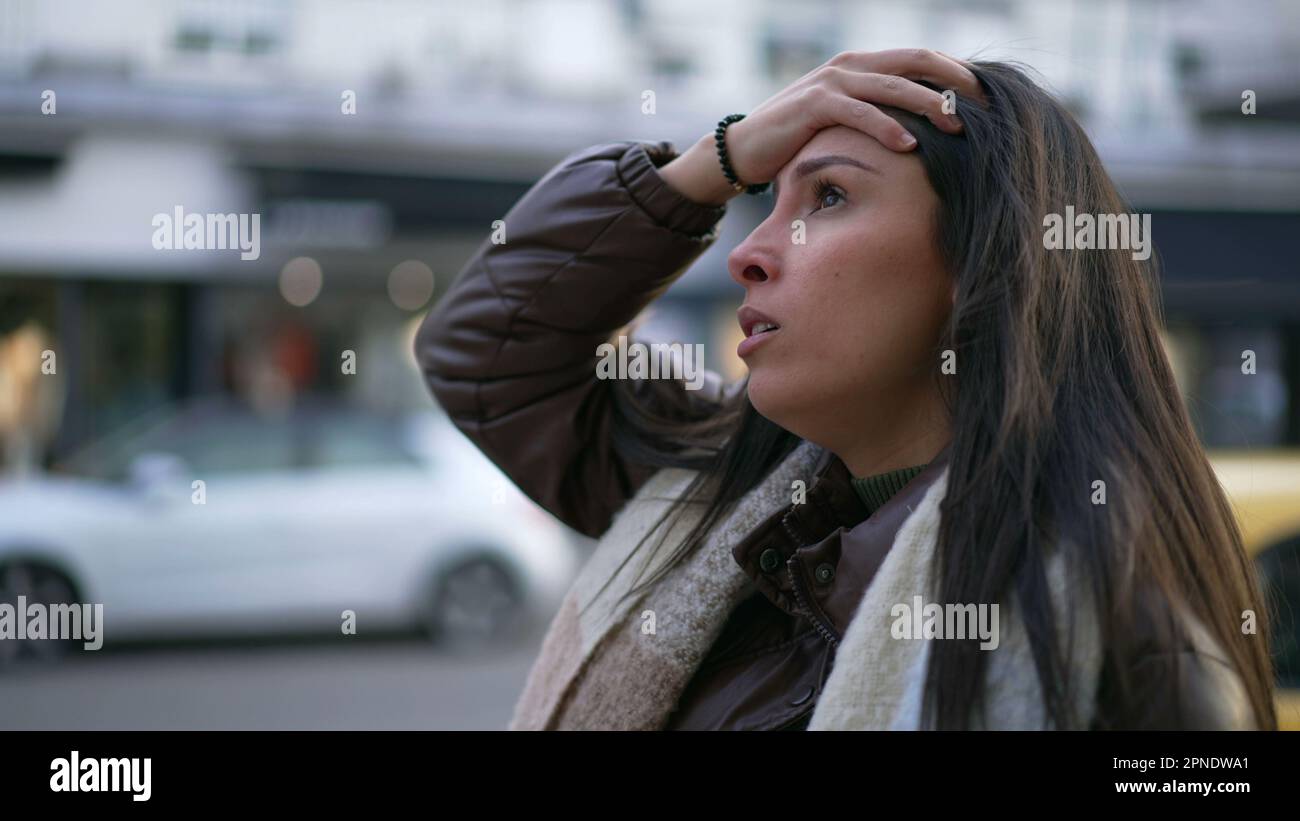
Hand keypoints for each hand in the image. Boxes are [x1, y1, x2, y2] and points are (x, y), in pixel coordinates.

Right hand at [659, 48, 984, 206]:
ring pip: (893, 86)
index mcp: (863, 66)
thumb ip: (876, 119)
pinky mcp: (814, 104)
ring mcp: (832, 81)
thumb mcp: (844, 125)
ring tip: (957, 126)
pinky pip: (859, 112)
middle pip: (916, 62)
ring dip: (929, 104)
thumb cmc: (798, 143)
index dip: (955, 73)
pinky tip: (910, 145)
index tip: (986, 97)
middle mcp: (851, 65)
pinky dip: (886, 128)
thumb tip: (921, 137)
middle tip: (985, 106)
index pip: (920, 59)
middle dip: (954, 82)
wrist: (743, 151)